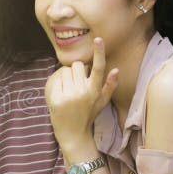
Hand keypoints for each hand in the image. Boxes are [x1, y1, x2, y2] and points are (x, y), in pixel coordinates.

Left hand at [45, 37, 117, 152]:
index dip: (99, 52)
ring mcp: (69, 96)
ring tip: (69, 90)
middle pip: (78, 65)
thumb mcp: (102, 102)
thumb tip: (116, 70)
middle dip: (77, 70)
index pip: (99, 68)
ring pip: (66, 70)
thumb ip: (110, 86)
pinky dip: (58, 84)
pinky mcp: (57, 99)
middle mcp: (83, 92)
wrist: (73, 134)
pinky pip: (56, 79)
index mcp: (95, 91)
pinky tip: (61, 95)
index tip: (98, 39)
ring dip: (67, 76)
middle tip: (76, 83)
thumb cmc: (88, 115)